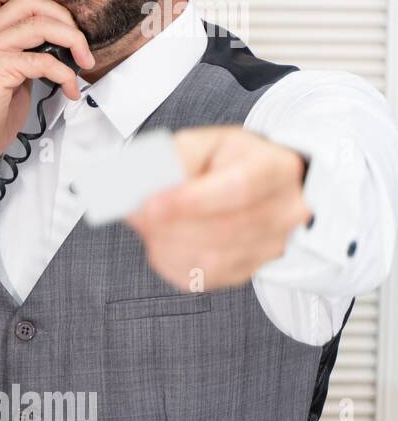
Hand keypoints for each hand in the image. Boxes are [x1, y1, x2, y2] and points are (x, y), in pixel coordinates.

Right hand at [0, 0, 95, 182]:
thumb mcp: (3, 71)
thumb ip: (20, 49)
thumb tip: (57, 40)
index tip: (51, 20)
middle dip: (63, 17)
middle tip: (78, 42)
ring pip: (40, 23)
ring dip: (72, 41)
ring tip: (82, 61)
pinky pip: (44, 59)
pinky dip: (66, 74)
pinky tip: (69, 87)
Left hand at [124, 126, 311, 291]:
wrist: (256, 183)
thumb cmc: (227, 161)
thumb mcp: (206, 143)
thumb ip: (179, 156)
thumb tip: (147, 180)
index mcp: (277, 169)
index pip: (239, 189)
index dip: (192, 201)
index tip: (152, 204)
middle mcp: (285, 211)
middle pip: (223, 230)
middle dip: (169, 225)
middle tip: (135, 213)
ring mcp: (272, 246)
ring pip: (212, 260)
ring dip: (167, 244)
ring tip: (145, 224)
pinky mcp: (248, 270)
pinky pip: (203, 278)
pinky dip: (171, 262)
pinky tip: (159, 242)